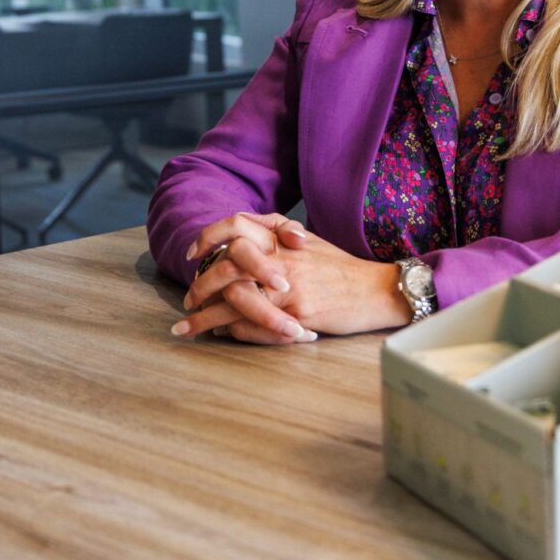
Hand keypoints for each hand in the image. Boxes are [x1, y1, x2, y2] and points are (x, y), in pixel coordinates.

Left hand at [172, 217, 411, 342]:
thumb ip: (279, 233)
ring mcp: (287, 289)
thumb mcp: (310, 241)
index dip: (209, 237)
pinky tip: (222, 334)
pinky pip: (254, 324)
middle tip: (187, 301)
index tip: (192, 254)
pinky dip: (233, 330)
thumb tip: (245, 234)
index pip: (236, 226)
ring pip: (233, 301)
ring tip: (185, 328)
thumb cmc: (341, 267)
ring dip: (204, 317)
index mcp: (282, 238)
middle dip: (199, 286)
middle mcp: (281, 260)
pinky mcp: (295, 315)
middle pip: (225, 267)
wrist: (375, 289)